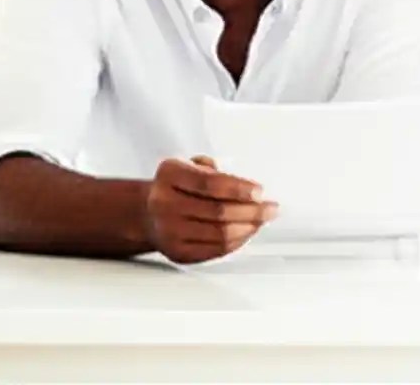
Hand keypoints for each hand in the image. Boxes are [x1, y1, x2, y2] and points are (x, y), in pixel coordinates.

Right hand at [143, 156, 277, 263]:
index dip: (238, 188)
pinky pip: (216, 250)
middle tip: (271, 208)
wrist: (148, 213)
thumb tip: (245, 186)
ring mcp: (169, 231)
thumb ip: (215, 169)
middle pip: (218, 211)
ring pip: (220, 234)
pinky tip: (248, 232)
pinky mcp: (177, 252)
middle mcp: (164, 203)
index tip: (259, 191)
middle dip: (252, 211)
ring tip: (262, 220)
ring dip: (249, 228)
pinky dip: (238, 241)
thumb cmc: (178, 187)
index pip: (209, 183)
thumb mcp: (190, 165)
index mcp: (169, 175)